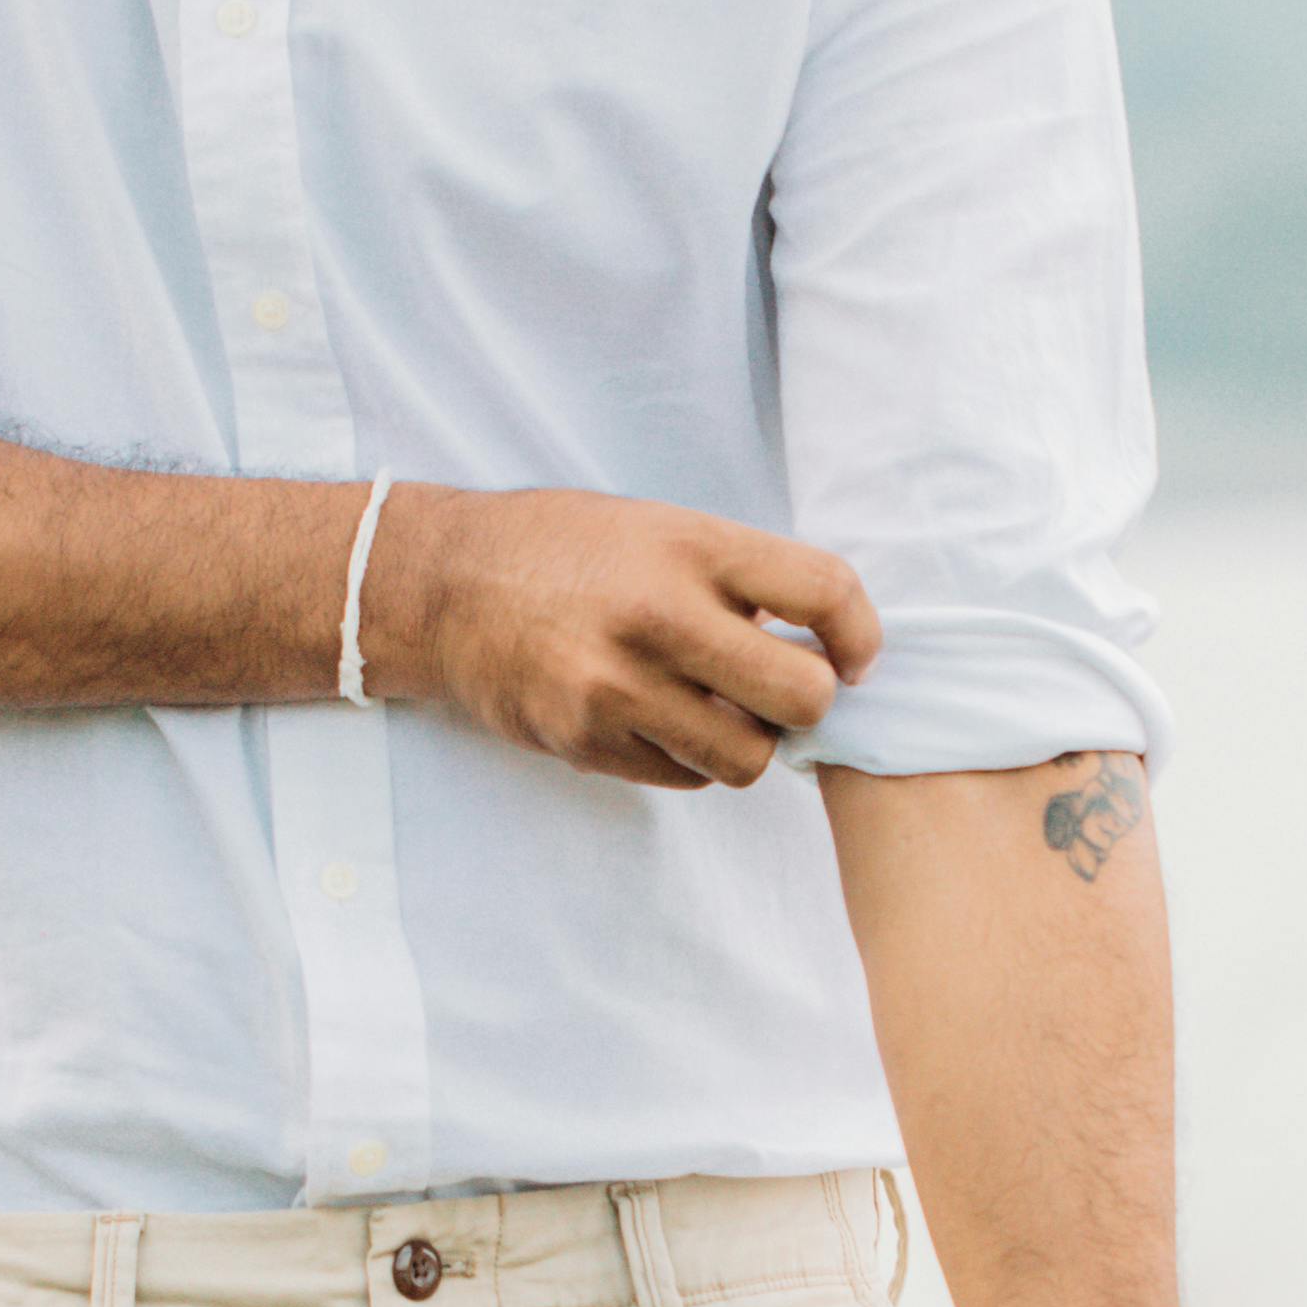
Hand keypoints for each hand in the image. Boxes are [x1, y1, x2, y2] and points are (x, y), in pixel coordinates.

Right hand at [361, 483, 878, 788]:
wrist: (445, 586)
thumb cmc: (568, 552)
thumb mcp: (659, 528)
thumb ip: (739, 577)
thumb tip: (827, 645)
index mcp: (689, 548)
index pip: (824, 593)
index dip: (860, 634)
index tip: (854, 655)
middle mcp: (658, 617)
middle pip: (802, 698)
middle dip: (808, 703)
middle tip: (783, 690)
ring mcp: (618, 689)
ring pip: (747, 759)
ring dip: (748, 741)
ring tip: (718, 708)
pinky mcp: (587, 743)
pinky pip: (684, 778)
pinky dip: (689, 759)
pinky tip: (661, 719)